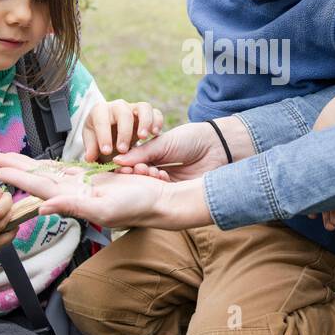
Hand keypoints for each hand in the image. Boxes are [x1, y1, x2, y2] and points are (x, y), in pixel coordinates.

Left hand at [0, 153, 208, 228]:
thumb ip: (73, 207)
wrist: (159, 201)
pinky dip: (49, 166)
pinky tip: (41, 163)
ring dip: (27, 165)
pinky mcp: (94, 178)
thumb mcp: (105, 209)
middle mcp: (73, 192)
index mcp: (73, 198)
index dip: (16, 177)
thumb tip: (42, 207)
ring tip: (9, 159)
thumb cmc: (136, 206)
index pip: (37, 185)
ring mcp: (83, 185)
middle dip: (15, 168)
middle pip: (38, 177)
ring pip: (48, 172)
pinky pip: (65, 170)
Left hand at [84, 99, 163, 160]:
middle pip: (123, 112)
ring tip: (143, 138)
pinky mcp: (147, 114)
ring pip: (143, 107)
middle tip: (123, 150)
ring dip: (145, 122)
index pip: (101, 119)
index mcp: (99, 111)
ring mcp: (134, 108)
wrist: (112, 136)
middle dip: (124, 132)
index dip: (103, 135)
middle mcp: (117, 106)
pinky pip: (155, 112)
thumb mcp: (93, 145)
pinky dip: (157, 121)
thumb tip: (89, 157)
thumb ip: (92, 150)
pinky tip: (155, 134)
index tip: (106, 152)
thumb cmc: (101, 141)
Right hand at [109, 119, 240, 180]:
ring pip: (152, 186)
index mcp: (153, 156)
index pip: (134, 164)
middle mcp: (159, 170)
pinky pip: (165, 194)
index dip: (127, 167)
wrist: (217, 146)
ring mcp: (169, 183)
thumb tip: (117, 160)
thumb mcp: (163, 144)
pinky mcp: (179, 193)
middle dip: (136, 175)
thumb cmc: (189, 139)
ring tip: (150, 172)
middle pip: (141, 178)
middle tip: (134, 171)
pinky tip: (161, 179)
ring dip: (148, 181)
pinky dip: (161, 187)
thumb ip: (141, 153)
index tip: (120, 167)